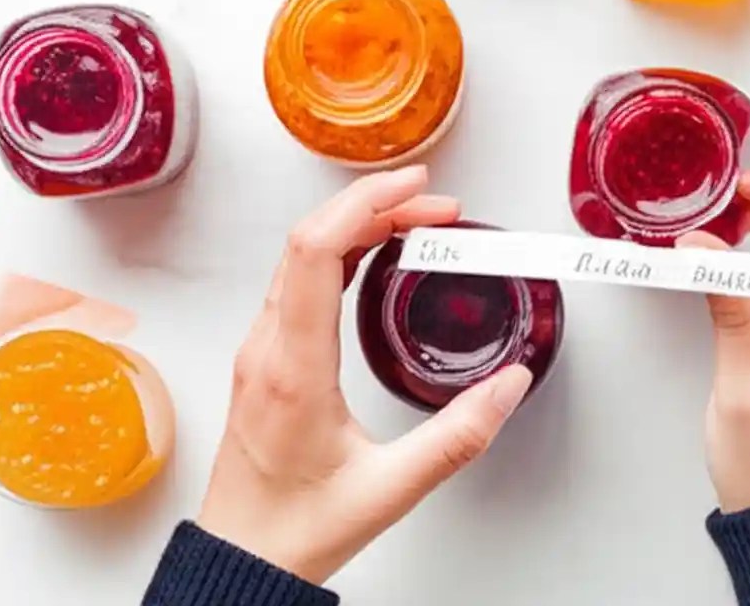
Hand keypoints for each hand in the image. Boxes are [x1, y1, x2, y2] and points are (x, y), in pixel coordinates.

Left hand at [197, 165, 532, 582]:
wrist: (241, 561)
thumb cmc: (296, 529)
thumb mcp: (391, 489)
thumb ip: (458, 436)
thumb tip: (508, 386)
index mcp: (293, 367)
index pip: (317, 251)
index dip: (367, 203)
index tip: (416, 189)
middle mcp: (268, 348)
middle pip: (310, 240)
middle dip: (375, 204)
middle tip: (435, 204)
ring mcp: (261, 352)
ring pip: (300, 257)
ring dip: (355, 224)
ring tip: (413, 220)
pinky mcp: (265, 361)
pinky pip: (296, 281)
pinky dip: (338, 251)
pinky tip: (370, 256)